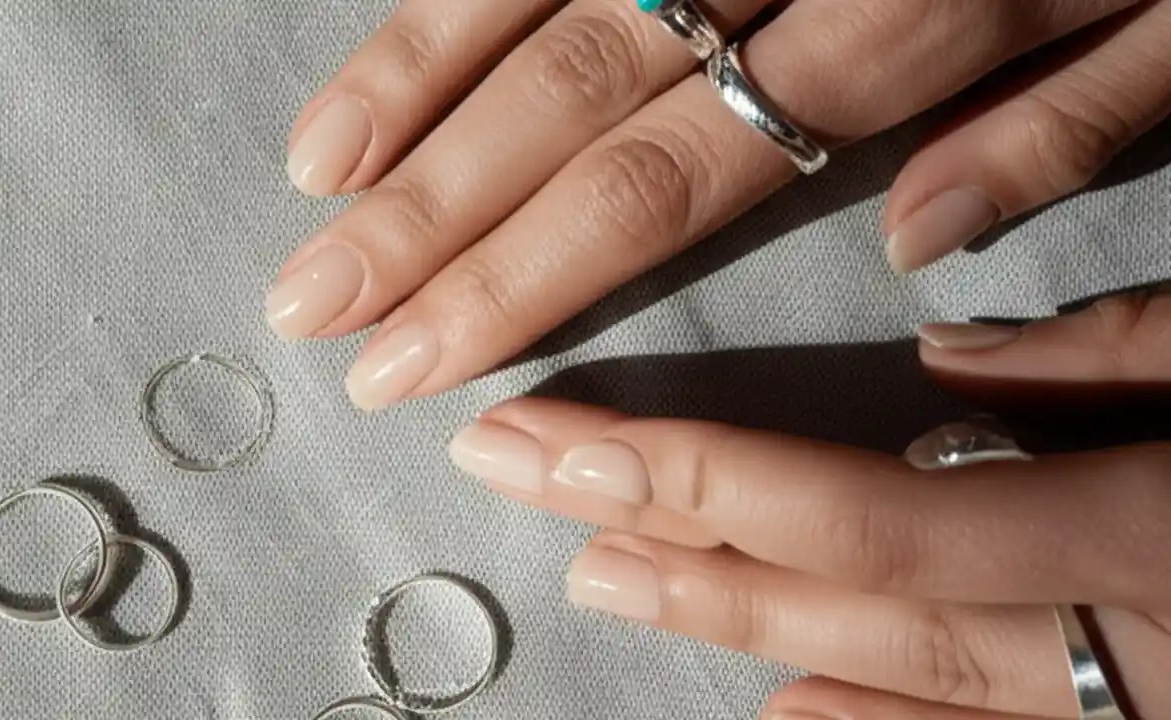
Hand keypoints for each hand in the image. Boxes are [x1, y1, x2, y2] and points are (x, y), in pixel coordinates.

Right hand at [267, 0, 1170, 409]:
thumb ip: (1061, 125)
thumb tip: (918, 237)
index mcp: (908, 14)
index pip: (664, 180)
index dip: (524, 278)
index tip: (417, 359)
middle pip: (574, 101)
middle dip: (430, 217)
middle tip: (315, 310)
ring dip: (411, 89)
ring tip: (316, 194)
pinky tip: (393, 45)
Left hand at [446, 292, 1170, 717]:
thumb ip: (1131, 359)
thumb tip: (949, 358)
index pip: (874, 509)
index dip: (700, 480)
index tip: (556, 443)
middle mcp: (1145, 651)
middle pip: (855, 608)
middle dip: (676, 555)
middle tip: (534, 499)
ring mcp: (1144, 715)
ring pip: (906, 691)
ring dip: (745, 634)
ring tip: (612, 581)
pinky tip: (783, 705)